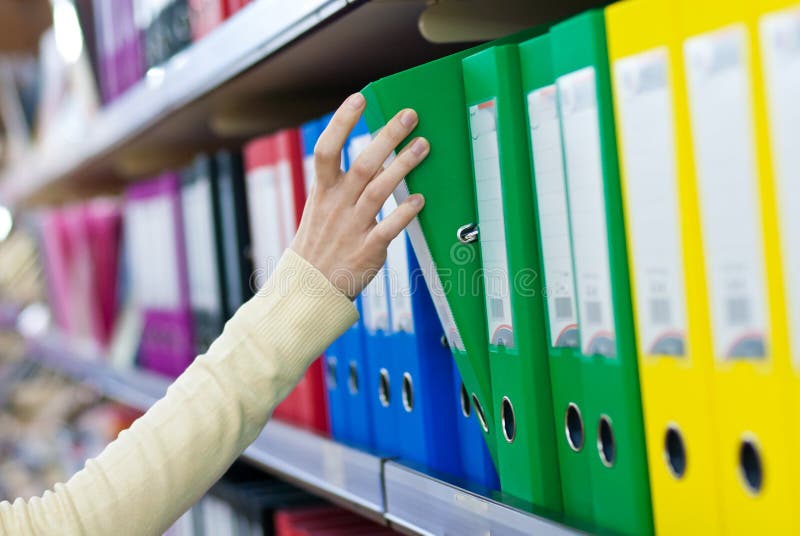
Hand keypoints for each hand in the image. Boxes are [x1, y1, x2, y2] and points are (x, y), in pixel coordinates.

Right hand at [290, 93, 428, 299]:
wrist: (309, 287)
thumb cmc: (321, 243)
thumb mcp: (321, 208)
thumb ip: (344, 183)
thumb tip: (374, 154)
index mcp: (322, 192)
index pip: (327, 150)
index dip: (342, 122)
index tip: (359, 98)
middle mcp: (337, 205)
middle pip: (362, 164)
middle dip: (386, 137)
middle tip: (409, 115)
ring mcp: (352, 227)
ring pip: (378, 190)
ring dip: (403, 166)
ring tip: (423, 145)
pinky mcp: (367, 249)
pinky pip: (387, 229)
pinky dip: (403, 213)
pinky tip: (420, 199)